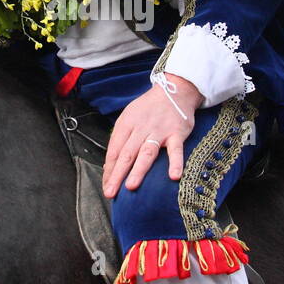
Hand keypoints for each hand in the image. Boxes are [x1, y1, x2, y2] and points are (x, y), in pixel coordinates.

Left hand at [102, 75, 203, 198]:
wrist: (173, 91)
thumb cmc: (148, 109)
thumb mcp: (129, 118)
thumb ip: (120, 141)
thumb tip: (110, 167)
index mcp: (126, 124)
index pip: (114, 151)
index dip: (109, 170)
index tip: (106, 187)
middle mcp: (141, 128)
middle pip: (127, 154)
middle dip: (117, 175)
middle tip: (110, 192)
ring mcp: (159, 131)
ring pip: (147, 153)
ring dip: (139, 170)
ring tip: (131, 186)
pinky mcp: (177, 133)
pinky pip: (176, 150)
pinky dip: (175, 163)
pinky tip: (173, 176)